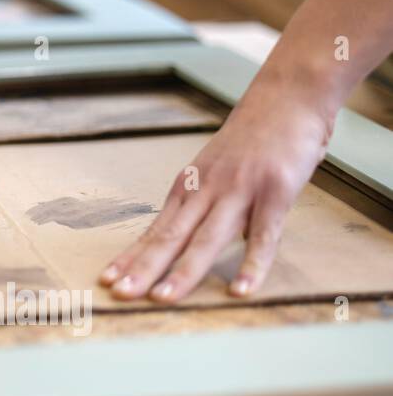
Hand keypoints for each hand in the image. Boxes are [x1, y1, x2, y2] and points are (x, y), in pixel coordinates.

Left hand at [100, 78, 333, 302]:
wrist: (286, 96)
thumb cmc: (251, 138)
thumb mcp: (215, 170)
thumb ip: (204, 205)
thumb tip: (192, 240)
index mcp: (188, 186)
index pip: (154, 230)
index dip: (131, 256)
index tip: (107, 280)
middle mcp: (206, 189)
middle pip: (170, 237)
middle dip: (143, 268)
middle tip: (119, 295)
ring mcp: (239, 190)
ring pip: (207, 239)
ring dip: (184, 271)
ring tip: (163, 299)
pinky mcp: (275, 191)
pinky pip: (263, 235)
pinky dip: (252, 264)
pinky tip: (241, 290)